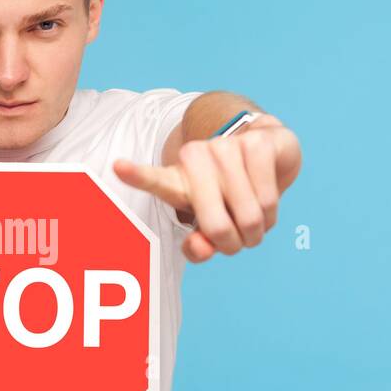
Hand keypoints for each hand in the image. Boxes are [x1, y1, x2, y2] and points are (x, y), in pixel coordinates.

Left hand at [112, 113, 300, 261]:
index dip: (137, 176)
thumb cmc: (230, 196)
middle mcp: (197, 157)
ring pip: (249, 216)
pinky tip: (266, 198)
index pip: (155, 181)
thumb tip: (199, 247)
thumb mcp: (210, 225)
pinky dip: (272, 212)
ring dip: (257, 230)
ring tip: (253, 216)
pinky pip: (268, 199)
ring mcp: (227, 146)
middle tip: (237, 238)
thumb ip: (200, 246)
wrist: (264, 153)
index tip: (118, 167)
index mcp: (177, 179)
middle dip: (234, 245)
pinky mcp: (258, 143)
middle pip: (217, 227)